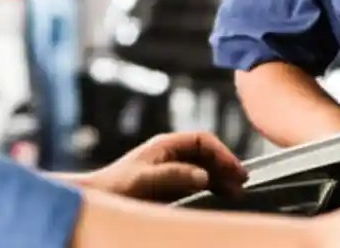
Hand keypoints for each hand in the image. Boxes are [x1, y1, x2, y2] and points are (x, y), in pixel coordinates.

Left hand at [82, 131, 248, 202]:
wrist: (97, 199)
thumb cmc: (117, 187)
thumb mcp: (145, 179)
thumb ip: (175, 175)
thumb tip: (204, 175)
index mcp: (165, 145)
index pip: (203, 140)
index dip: (222, 153)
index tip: (236, 170)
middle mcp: (170, 153)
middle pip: (206, 154)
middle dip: (225, 166)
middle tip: (242, 184)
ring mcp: (170, 168)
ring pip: (204, 168)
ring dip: (221, 178)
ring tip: (236, 192)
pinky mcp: (168, 183)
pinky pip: (196, 181)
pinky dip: (211, 186)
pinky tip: (219, 196)